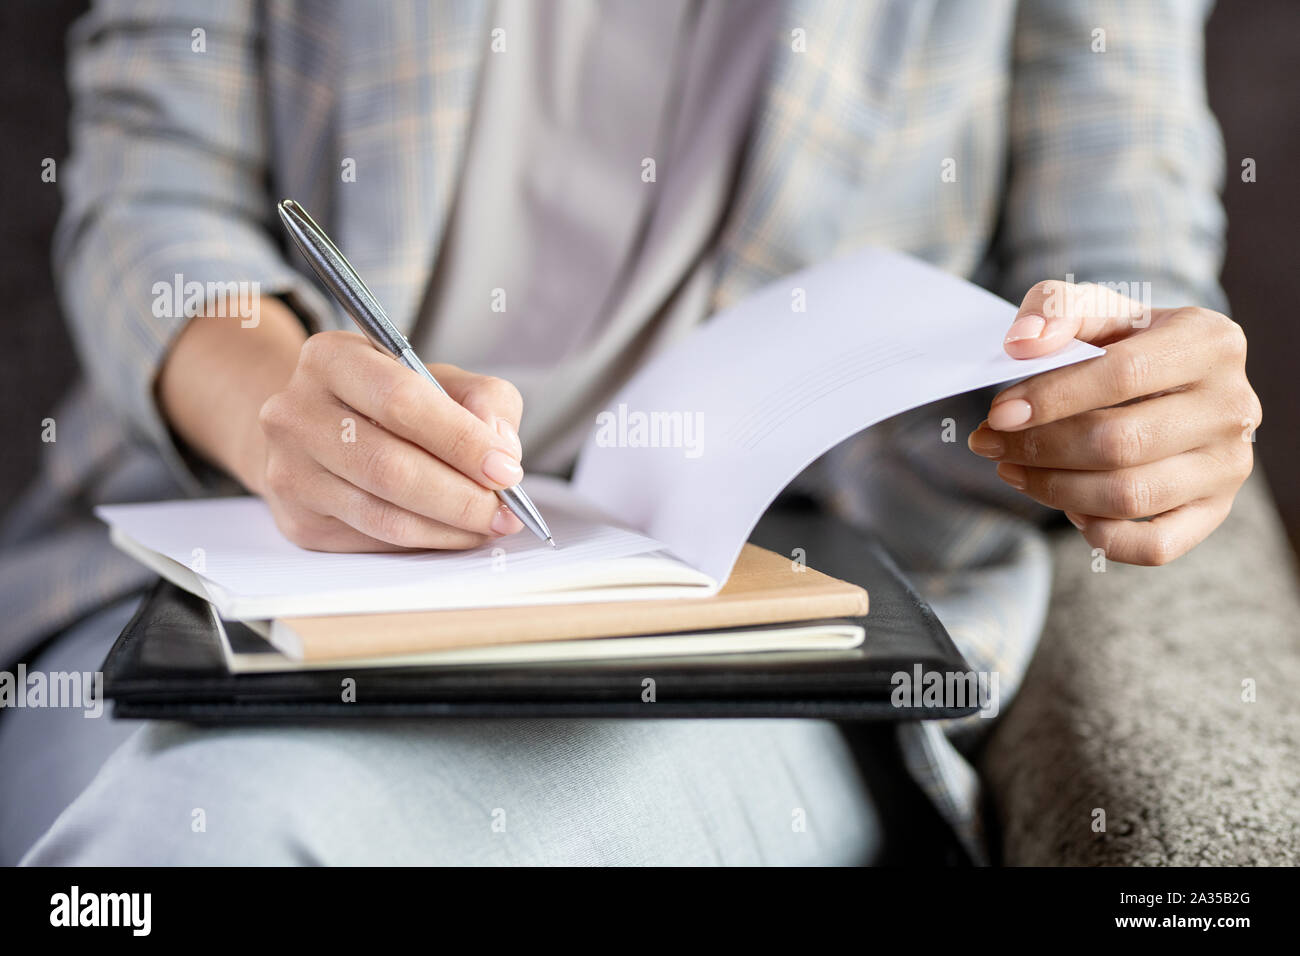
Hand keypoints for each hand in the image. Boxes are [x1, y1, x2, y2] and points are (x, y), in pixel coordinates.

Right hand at [254, 330, 527, 550]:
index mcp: (331, 359)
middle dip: (462, 496)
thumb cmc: (390, 403)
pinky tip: (454, 531)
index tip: (506, 469)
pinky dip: (426, 541)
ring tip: (489, 524)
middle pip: (390, 467)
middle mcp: (295, 413)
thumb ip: (484, 399)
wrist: (316, 432)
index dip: (461, 441)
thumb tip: (501, 448)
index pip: (402, 401)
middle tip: (506, 510)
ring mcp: (288, 471)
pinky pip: (374, 541)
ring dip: (449, 527)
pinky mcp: (298, 521)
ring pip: (383, 515)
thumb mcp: (441, 379)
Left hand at [967, 280, 1260, 565]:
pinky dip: (1102, 536)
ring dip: (1054, 490)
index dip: (1052, 398)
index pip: (1123, 375)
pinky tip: (1068, 507)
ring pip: (1130, 496)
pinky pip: (1155, 546)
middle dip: (1039, 448)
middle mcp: (1232, 405)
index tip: (998, 413)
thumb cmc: (1123, 342)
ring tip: (1011, 469)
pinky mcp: (1215, 510)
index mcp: (1209, 342)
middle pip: (1121, 443)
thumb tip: (1022, 344)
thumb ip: (1054, 309)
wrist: (1170, 380)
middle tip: (989, 443)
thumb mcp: (1093, 309)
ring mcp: (1229, 464)